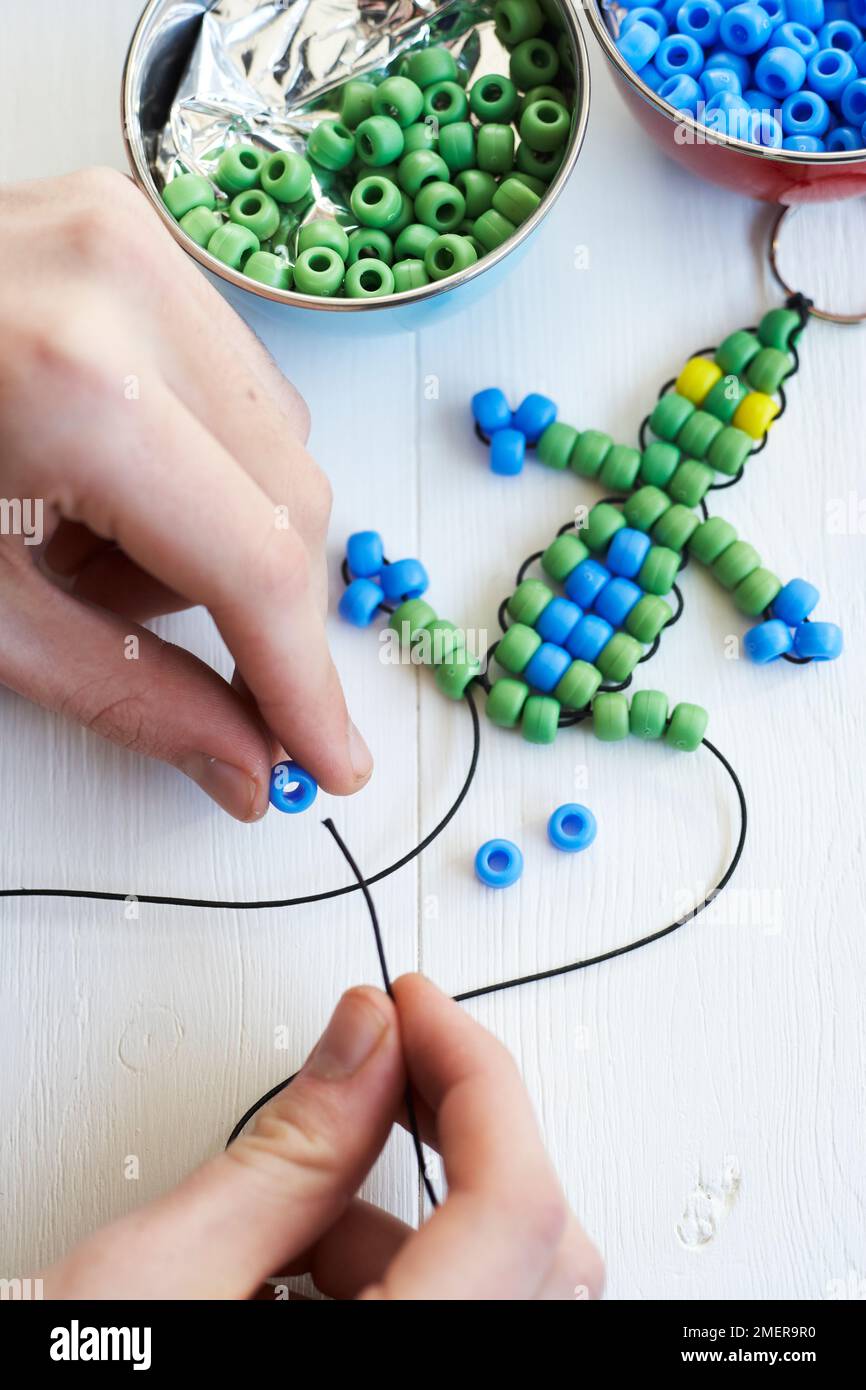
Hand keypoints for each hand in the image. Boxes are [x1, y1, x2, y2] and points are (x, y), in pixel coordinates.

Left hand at [0, 168, 371, 818]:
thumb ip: (121, 689)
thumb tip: (245, 757)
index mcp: (74, 383)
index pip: (257, 560)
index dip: (303, 681)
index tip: (330, 757)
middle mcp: (126, 285)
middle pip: (287, 502)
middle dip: (241, 606)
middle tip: (145, 643)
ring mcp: (132, 243)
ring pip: (272, 445)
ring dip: (207, 531)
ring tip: (77, 541)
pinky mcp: (130, 233)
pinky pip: (231, 385)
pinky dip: (187, 463)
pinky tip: (90, 480)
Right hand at [42, 974, 602, 1299]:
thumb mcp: (163, 1273)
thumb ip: (287, 1152)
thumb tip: (368, 1039)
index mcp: (394, 1376)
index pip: (514, 1208)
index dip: (477, 1077)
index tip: (418, 1008)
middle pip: (533, 1245)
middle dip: (454, 1131)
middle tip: (390, 1057)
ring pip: (494, 1279)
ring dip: (404, 1217)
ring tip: (288, 1216)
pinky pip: (452, 1314)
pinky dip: (390, 1271)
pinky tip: (294, 1277)